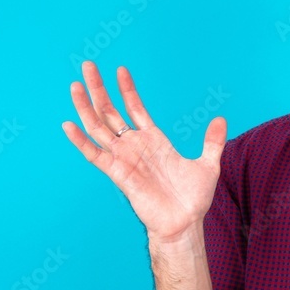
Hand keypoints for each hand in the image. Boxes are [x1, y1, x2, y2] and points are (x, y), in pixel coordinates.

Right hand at [61, 61, 227, 241]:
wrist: (184, 223)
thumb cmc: (193, 198)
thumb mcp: (208, 164)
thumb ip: (212, 141)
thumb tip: (221, 119)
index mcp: (154, 141)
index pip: (135, 109)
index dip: (128, 90)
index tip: (121, 70)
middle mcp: (135, 147)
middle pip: (111, 112)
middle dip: (99, 89)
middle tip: (88, 66)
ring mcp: (124, 159)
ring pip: (98, 128)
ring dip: (86, 107)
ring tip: (74, 85)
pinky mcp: (118, 174)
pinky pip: (95, 155)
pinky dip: (81, 141)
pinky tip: (69, 125)